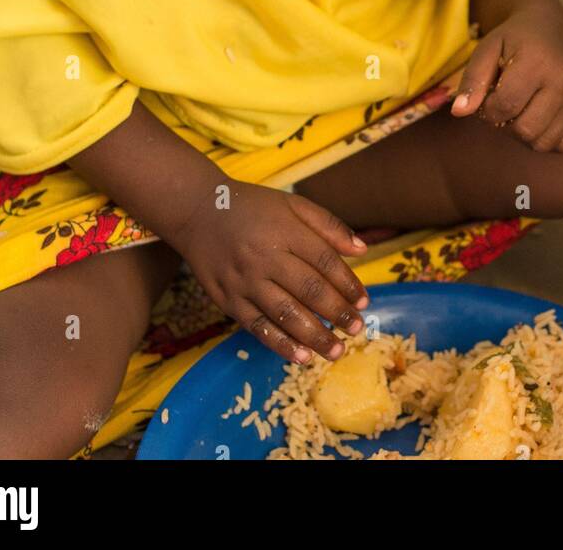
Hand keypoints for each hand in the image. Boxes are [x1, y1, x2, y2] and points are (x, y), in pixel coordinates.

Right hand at [176, 179, 370, 365]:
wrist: (197, 211)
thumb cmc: (252, 207)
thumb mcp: (292, 204)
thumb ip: (329, 225)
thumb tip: (363, 249)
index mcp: (286, 230)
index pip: (324, 260)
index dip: (348, 283)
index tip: (364, 302)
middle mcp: (266, 256)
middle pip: (309, 290)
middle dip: (337, 314)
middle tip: (357, 330)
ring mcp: (245, 280)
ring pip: (285, 314)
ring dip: (314, 336)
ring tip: (336, 351)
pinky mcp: (227, 299)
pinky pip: (257, 327)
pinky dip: (281, 344)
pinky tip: (301, 357)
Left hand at [450, 9, 562, 152]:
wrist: (548, 28)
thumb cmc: (513, 40)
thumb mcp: (487, 49)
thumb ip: (472, 80)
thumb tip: (459, 113)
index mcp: (537, 62)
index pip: (505, 106)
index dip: (487, 110)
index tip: (486, 99)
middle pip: (525, 129)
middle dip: (505, 124)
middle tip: (503, 106)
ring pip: (544, 142)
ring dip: (524, 134)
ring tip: (520, 111)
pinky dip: (548, 140)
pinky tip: (539, 118)